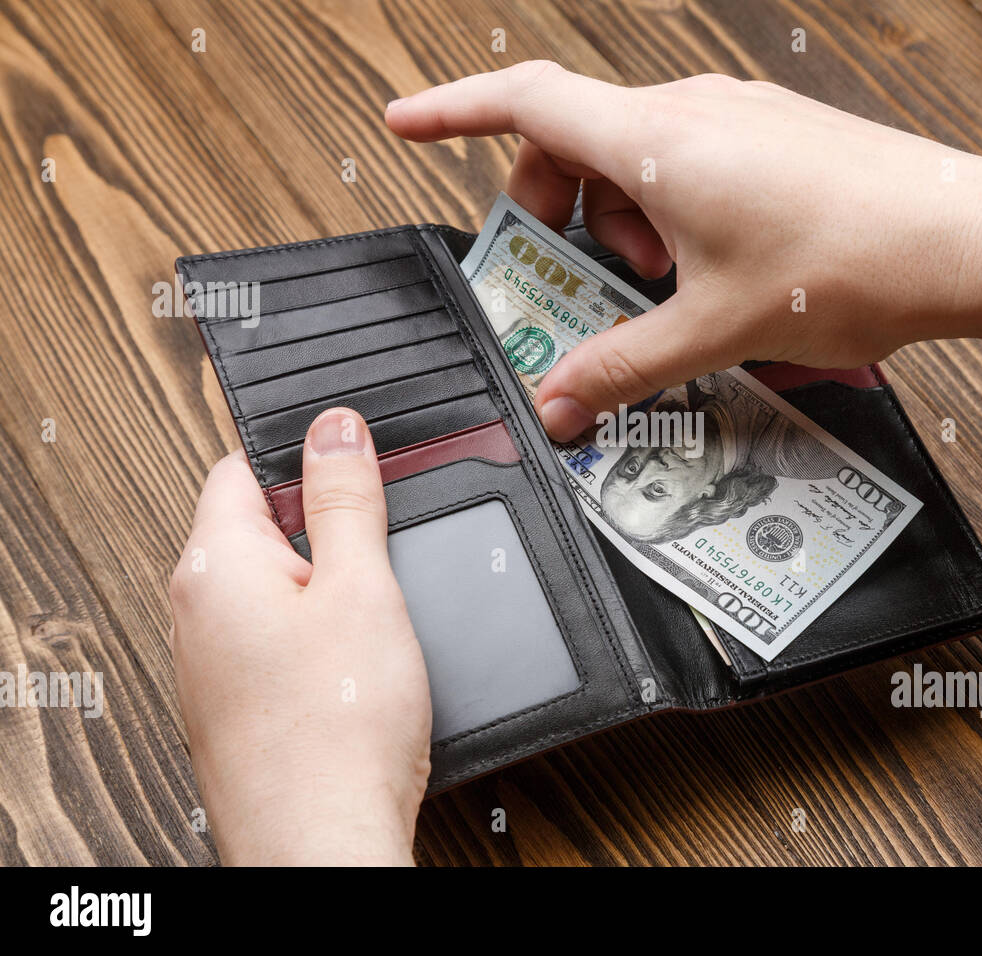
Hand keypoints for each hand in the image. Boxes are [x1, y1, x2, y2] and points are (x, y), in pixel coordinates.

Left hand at [169, 409, 430, 864]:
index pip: (241, 467)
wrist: (320, 841)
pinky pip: (274, 639)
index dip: (306, 459)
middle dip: (324, 529)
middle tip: (380, 557)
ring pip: (273, 587)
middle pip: (259, 526)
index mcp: (213, 564)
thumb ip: (346, 499)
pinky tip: (356, 666)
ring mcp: (210, 661)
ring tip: (372, 623)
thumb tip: (334, 428)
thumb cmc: (335, 729)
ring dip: (325, 587)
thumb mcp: (362, 586)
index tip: (356, 470)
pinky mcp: (235, 702)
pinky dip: (316, 637)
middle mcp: (195, 610)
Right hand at [387, 63, 981, 438]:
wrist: (962, 239)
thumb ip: (622, 368)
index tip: (407, 126)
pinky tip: (710, 277)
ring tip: (664, 294)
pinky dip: (672, 215)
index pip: (524, 101)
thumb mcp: (712, 331)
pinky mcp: (772, 137)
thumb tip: (562, 402)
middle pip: (576, 141)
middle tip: (577, 284)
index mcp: (657, 141)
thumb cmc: (853, 261)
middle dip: (557, 212)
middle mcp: (692, 110)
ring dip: (623, 223)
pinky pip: (689, 163)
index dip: (453, 112)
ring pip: (636, 157)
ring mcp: (737, 118)